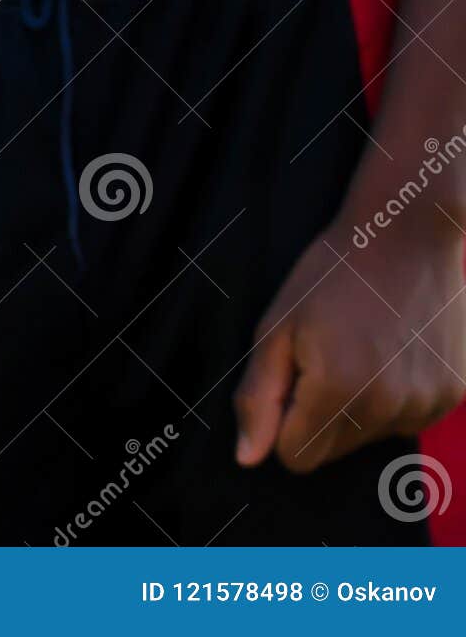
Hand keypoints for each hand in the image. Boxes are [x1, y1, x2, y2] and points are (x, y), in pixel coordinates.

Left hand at [234, 204, 465, 472]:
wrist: (406, 235)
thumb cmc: (330, 275)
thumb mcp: (275, 328)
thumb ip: (259, 397)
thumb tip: (248, 458)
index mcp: (339, 390)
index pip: (296, 457)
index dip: (281, 421)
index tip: (289, 378)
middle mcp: (389, 406)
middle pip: (332, 452)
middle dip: (315, 416)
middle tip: (322, 356)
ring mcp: (428, 403)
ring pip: (369, 438)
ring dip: (355, 407)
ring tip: (358, 347)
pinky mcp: (454, 394)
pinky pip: (406, 420)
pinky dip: (392, 397)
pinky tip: (390, 351)